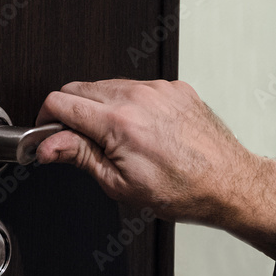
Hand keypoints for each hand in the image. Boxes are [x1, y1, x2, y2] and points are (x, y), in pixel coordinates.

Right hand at [35, 79, 275, 256]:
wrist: (229, 182)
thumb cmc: (182, 190)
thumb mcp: (119, 183)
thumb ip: (79, 156)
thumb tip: (48, 146)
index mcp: (118, 122)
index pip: (60, 102)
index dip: (45, 119)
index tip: (47, 133)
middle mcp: (138, 97)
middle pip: (78, 88)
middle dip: (69, 112)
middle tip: (77, 141)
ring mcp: (158, 89)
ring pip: (106, 85)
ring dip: (97, 107)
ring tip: (113, 139)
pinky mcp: (174, 88)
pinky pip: (135, 87)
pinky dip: (126, 104)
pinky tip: (137, 129)